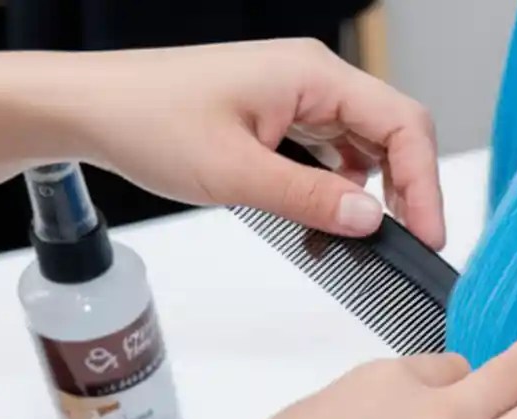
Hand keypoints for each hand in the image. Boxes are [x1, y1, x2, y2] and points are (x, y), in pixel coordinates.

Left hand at [65, 39, 445, 247]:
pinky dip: (333, 191)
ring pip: (362, 147)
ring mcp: (296, 97)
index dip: (425, 183)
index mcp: (312, 74)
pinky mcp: (278, 117)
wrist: (89, 108)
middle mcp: (312, 79)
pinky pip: (328, 154)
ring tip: (352, 241)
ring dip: (367, 195)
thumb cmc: (148, 121)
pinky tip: (320, 222)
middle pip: (392, 134)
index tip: (427, 235)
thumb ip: (310, 199)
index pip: (403, 124)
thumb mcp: (235, 173)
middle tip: (405, 246)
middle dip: (406, 191)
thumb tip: (372, 221)